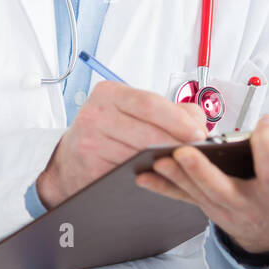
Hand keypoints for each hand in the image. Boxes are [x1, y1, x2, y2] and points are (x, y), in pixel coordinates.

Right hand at [36, 82, 207, 209]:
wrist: (69, 159)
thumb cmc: (106, 130)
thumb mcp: (131, 110)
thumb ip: (170, 110)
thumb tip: (198, 121)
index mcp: (109, 93)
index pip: (149, 103)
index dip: (178, 119)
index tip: (198, 132)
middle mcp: (95, 114)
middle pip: (147, 132)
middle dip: (176, 144)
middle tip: (195, 152)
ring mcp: (90, 142)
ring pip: (139, 154)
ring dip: (164, 161)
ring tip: (180, 163)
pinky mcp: (90, 167)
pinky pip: (126, 172)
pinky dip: (146, 175)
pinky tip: (158, 175)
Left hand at [135, 113, 268, 254]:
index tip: (267, 122)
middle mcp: (250, 206)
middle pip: (224, 191)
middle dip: (203, 172)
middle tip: (185, 152)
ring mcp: (225, 209)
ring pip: (198, 193)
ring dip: (176, 176)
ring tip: (159, 157)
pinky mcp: (207, 207)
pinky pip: (183, 198)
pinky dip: (162, 188)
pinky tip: (143, 175)